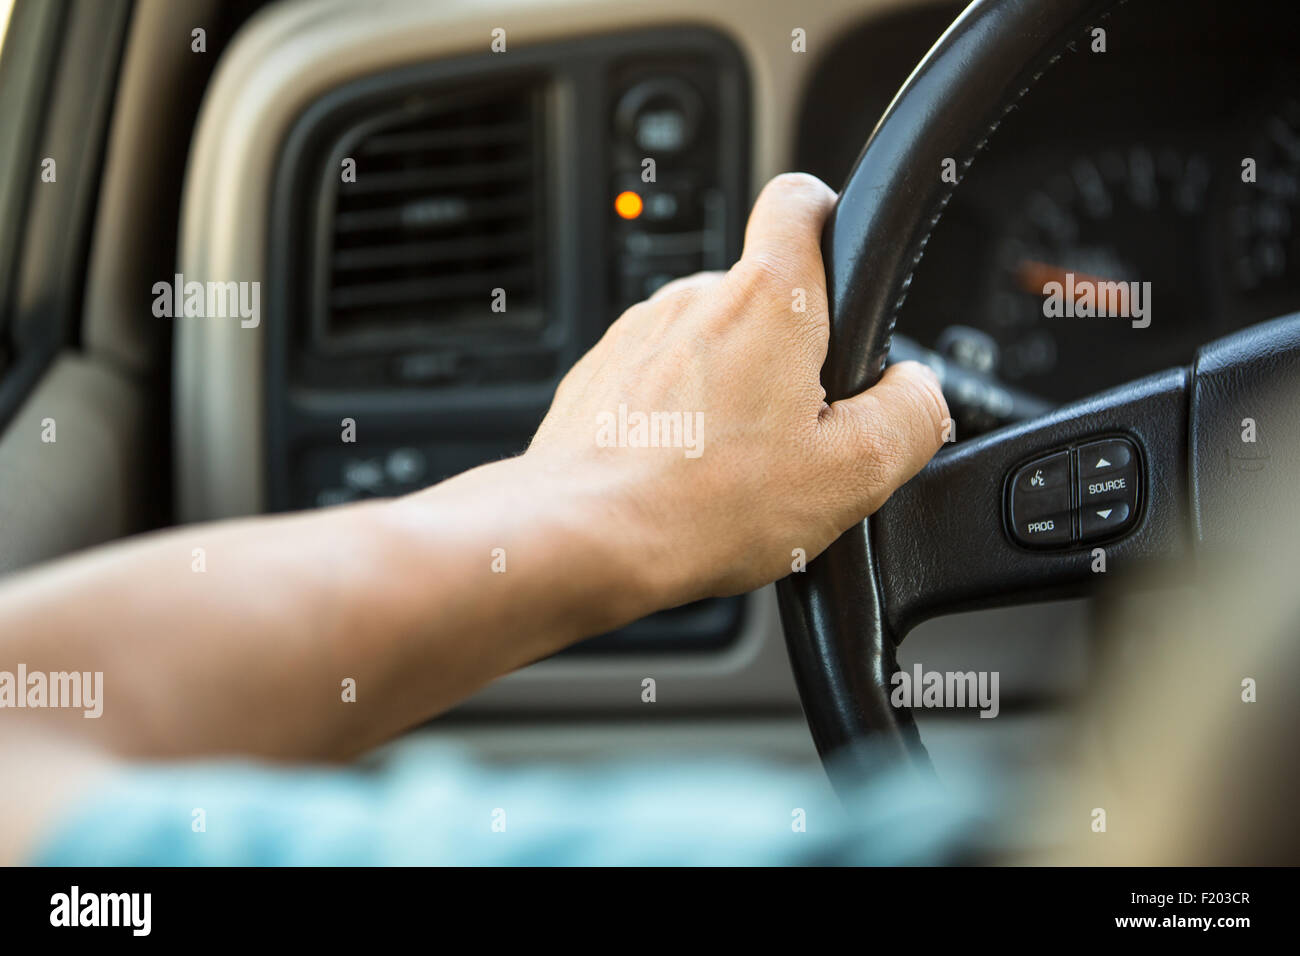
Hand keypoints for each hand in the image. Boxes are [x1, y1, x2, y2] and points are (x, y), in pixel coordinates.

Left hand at [526, 173, 948, 605]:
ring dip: (728, 391)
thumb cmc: (703, 505)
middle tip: (794, 435)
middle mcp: (694, 298)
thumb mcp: (851, 474)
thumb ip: (910, 416)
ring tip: (731, 470)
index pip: (801, 202)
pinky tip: (682, 475)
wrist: (584, 538)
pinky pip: (655, 382)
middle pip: (762, 299)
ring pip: (708, 346)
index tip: (840, 263)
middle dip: (788, 355)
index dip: (828, 219)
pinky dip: (676, 418)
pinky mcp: (599, 376)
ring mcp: (637, 336)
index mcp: (768, 300)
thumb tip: (918, 392)